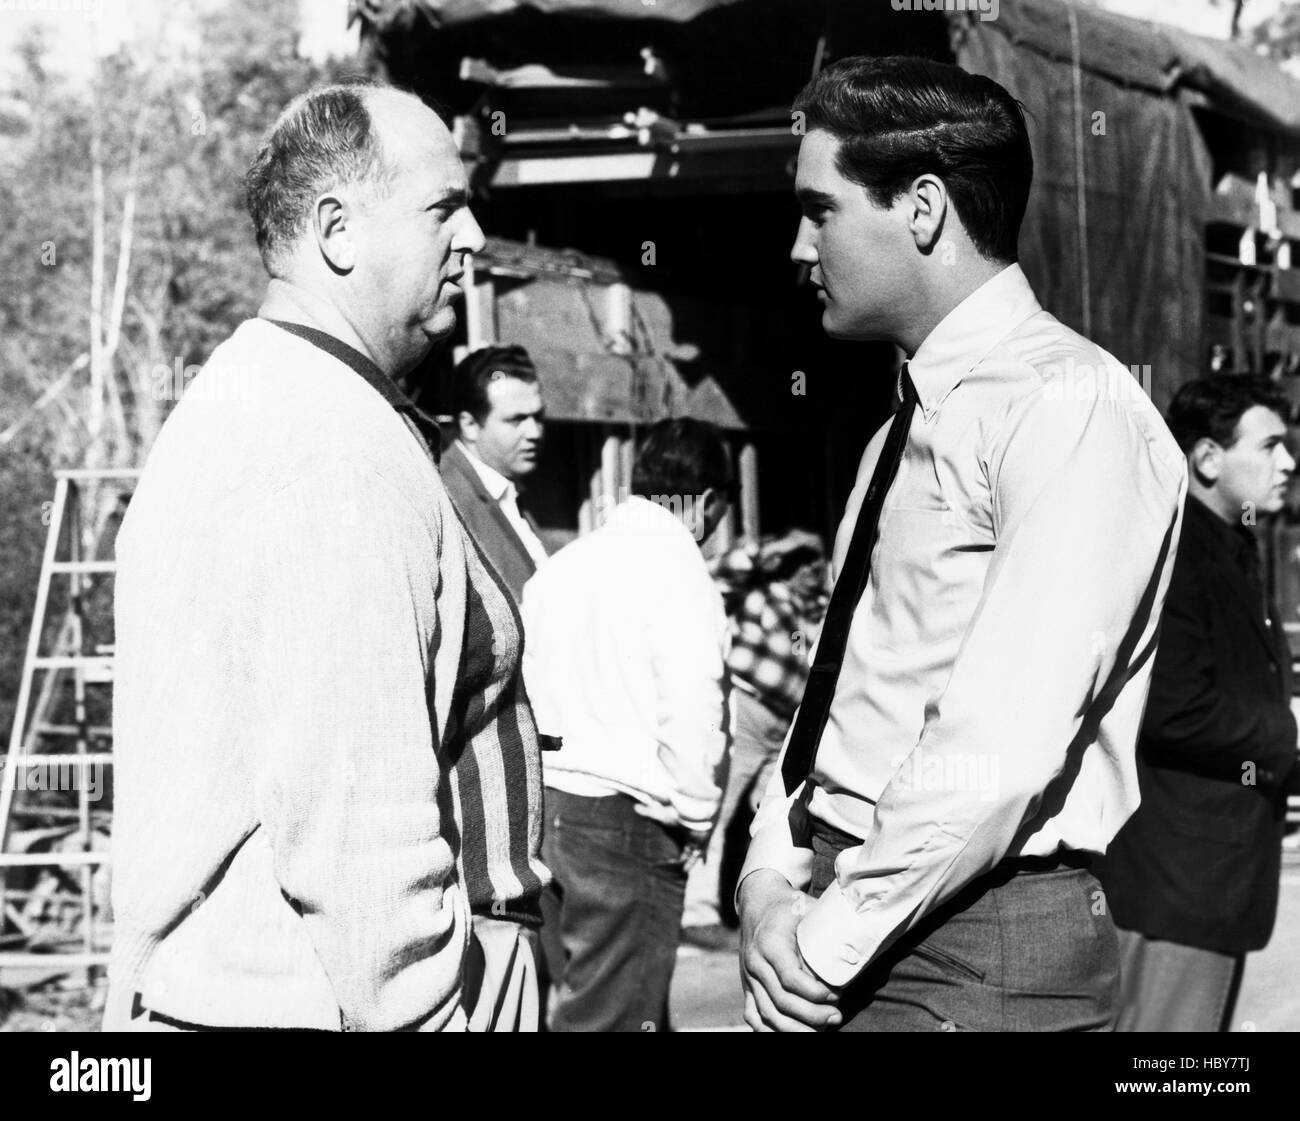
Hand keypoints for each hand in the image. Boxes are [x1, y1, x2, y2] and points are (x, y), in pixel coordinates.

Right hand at [738, 869, 841, 1031]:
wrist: (758, 902)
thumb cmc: (789, 907)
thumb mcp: (809, 909)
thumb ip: (829, 929)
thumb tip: (854, 957)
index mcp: (770, 942)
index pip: (790, 978)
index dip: (814, 994)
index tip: (836, 997)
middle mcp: (755, 962)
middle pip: (781, 1001)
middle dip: (811, 1016)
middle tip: (836, 1018)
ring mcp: (748, 977)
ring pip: (767, 1014)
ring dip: (795, 1029)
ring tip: (821, 1031)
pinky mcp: (747, 986)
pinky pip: (753, 1016)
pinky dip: (770, 1031)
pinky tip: (792, 1034)